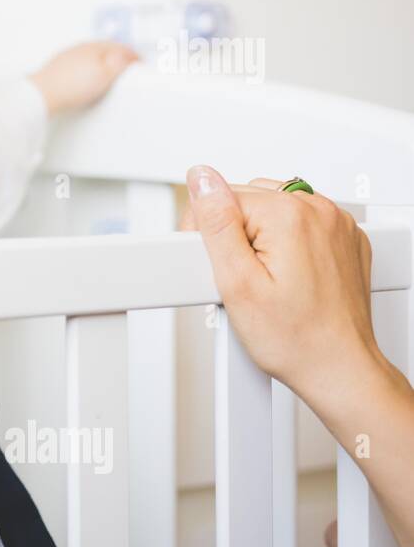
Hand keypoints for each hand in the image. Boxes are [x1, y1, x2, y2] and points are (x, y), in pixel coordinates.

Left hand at [27, 41, 137, 115]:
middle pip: (105, 48)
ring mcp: (67, 58)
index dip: (132, 55)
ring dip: (102, 61)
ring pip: (90, 55)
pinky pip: (78, 64)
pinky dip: (88, 68)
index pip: (119, 47)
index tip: (139, 61)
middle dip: (118, 55)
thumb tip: (128, 56)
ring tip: (109, 71)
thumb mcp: (105, 75)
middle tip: (127, 63)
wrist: (42, 95)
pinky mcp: (57, 69)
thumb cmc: (71, 85)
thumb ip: (119, 64)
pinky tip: (85, 77)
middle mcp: (79, 49)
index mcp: (94, 47)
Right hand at [179, 167, 381, 396]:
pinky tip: (284, 273)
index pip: (223, 197)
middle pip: (249, 197)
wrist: (338, 368)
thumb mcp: (236, 281)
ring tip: (262, 276)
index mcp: (290, 216)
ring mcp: (338, 224)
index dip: (206, 233)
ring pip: (274, 207)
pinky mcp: (345, 239)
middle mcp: (320, 211)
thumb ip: (216, 221)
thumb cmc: (294, 338)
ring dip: (258, 234)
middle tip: (238, 277)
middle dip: (233, 232)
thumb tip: (202, 178)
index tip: (215, 268)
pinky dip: (286, 240)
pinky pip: (303, 221)